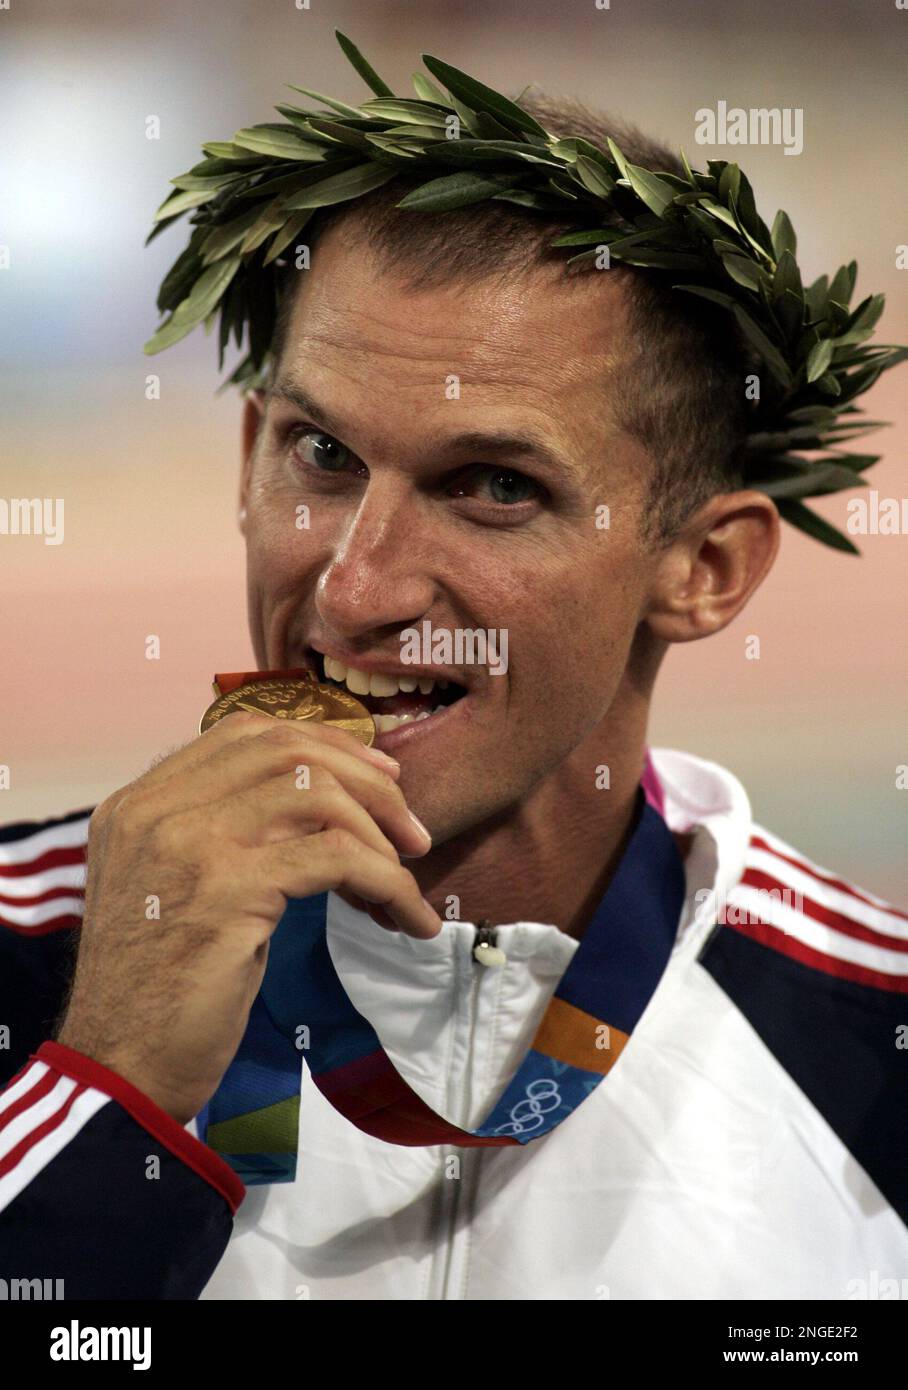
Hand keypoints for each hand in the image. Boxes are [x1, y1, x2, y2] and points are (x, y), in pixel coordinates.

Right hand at [57, 712, 439, 1122]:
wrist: (120, 1071)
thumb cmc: (160, 993)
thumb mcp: (176, 891)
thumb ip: (219, 836)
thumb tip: (320, 801)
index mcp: (140, 803)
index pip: (245, 733)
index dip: (324, 743)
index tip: (379, 775)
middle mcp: (156, 809)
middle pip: (288, 750)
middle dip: (367, 783)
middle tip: (412, 831)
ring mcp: (189, 843)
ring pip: (318, 795)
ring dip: (381, 834)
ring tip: (409, 879)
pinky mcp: (227, 889)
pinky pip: (337, 859)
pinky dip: (388, 883)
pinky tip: (407, 919)